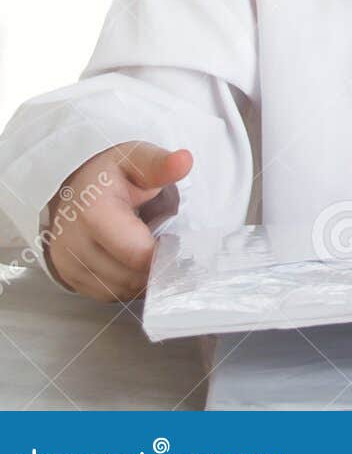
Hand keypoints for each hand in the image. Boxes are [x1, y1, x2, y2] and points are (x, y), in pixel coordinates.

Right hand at [41, 143, 192, 301]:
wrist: (73, 189)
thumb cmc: (109, 175)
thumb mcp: (137, 158)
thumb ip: (160, 164)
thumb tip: (183, 161)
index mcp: (92, 211)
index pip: (137, 253)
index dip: (165, 253)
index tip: (178, 241)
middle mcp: (73, 242)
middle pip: (131, 276)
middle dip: (156, 266)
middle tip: (170, 246)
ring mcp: (67, 263)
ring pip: (121, 290)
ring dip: (143, 278)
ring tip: (152, 252)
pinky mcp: (69, 278)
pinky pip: (108, 294)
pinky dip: (128, 285)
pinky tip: (135, 263)